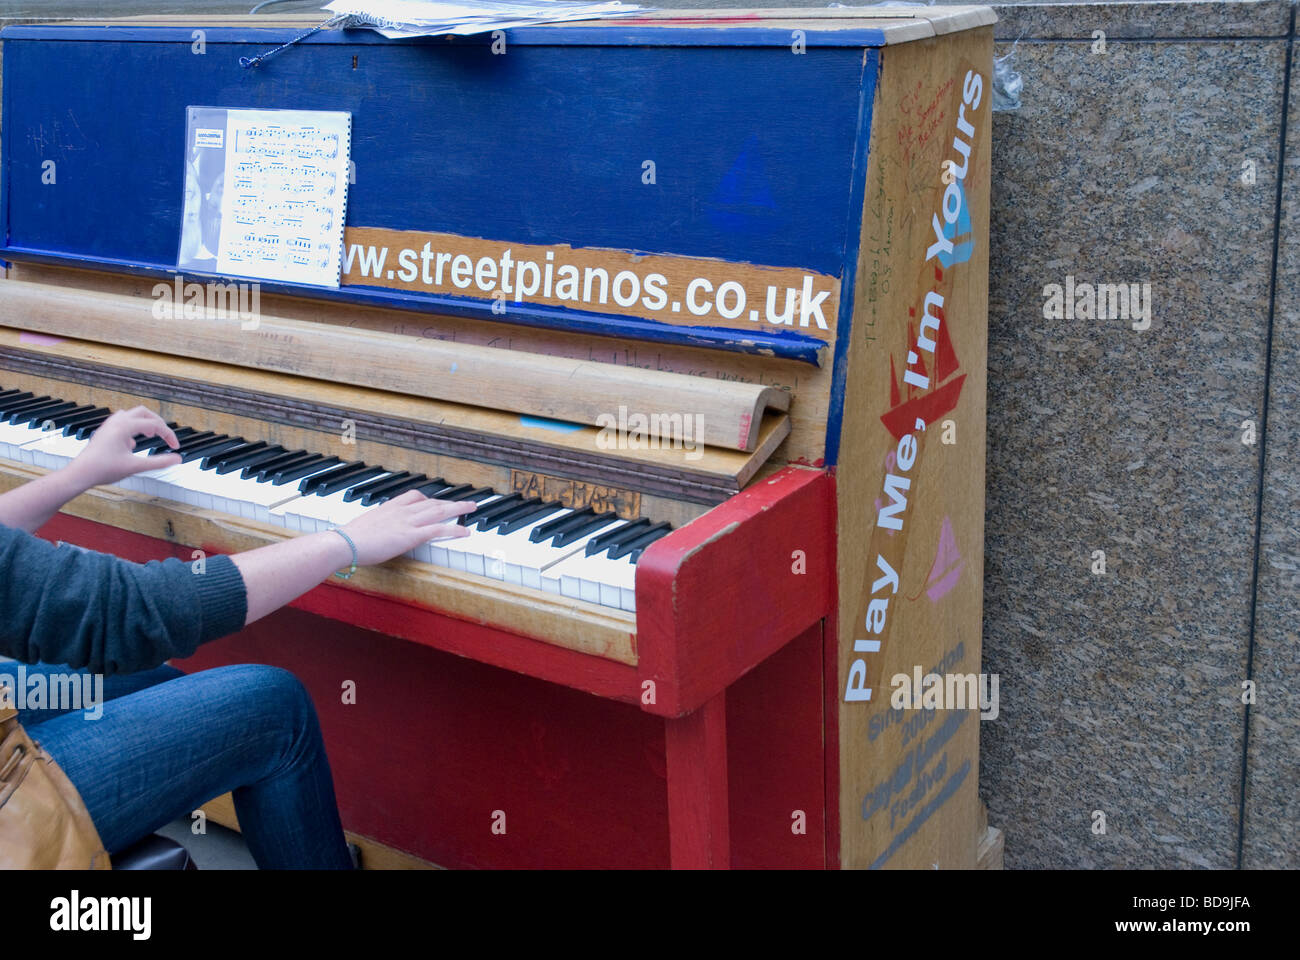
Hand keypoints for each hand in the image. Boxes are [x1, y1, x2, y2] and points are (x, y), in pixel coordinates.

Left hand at [67, 407, 180, 489]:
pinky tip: (132, 442)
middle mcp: (116, 422)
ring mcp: (109, 426)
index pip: (154, 424)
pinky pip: (122, 421)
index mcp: (124, 427)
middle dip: (158, 423)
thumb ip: (159, 462)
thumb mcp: (136, 467)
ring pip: (131, 414)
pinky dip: (133, 427)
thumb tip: (177, 459)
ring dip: (144, 422)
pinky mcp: (104, 432)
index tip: (175, 447)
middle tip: (166, 435)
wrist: (80, 474)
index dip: (168, 435)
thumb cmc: (103, 469)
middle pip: (143, 412)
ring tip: (151, 433)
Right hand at [338, 489, 475, 565]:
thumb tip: (374, 534)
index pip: (414, 496)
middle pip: (432, 502)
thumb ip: (375, 528)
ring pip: (439, 511)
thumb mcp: (364, 528)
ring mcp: (407, 522)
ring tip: (472, 509)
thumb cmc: (349, 539)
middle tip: (465, 502)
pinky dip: (455, 529)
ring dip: (459, 509)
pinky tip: (465, 531)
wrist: (344, 542)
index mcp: (389, 507)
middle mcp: (401, 511)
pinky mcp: (411, 535)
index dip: (430, 498)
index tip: (438, 500)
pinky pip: (438, 529)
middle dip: (450, 501)